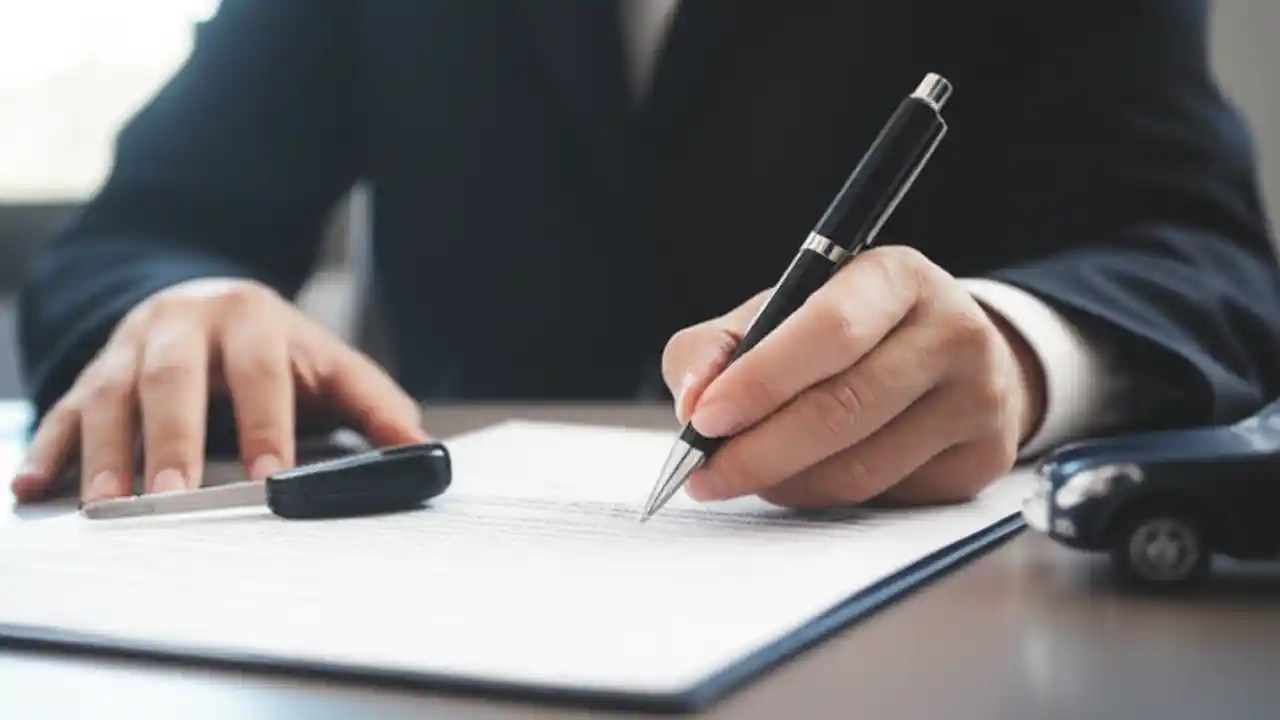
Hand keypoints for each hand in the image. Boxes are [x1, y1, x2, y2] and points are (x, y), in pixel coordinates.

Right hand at [11, 278, 426, 502]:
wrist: (206, 301)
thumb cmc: (275, 346)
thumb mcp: (328, 363)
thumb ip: (375, 403)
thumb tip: (422, 452)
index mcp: (251, 318)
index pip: (259, 373)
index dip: (266, 426)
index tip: (273, 479)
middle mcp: (182, 323)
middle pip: (171, 375)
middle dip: (173, 436)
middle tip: (175, 496)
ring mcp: (130, 346)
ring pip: (110, 393)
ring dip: (106, 450)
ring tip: (108, 502)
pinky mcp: (93, 373)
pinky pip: (65, 409)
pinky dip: (49, 448)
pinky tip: (33, 486)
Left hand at [661, 246, 1045, 507]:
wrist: (948, 359)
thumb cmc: (845, 335)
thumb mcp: (779, 315)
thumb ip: (717, 348)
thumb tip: (692, 403)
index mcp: (897, 276)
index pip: (830, 331)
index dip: (761, 380)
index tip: (704, 419)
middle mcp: (952, 330)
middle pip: (844, 407)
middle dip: (758, 450)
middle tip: (703, 474)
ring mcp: (979, 398)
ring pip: (861, 467)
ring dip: (785, 482)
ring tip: (746, 474)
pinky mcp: (982, 459)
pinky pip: (884, 498)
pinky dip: (825, 498)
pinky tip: (803, 479)